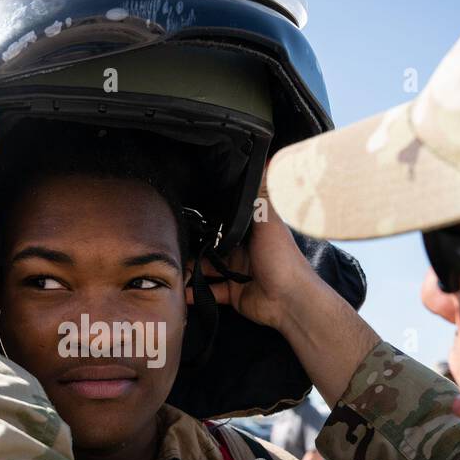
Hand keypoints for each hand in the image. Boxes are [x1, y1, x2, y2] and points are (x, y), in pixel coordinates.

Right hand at [187, 163, 317, 335]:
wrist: (289, 300)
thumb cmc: (282, 258)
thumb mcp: (270, 220)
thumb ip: (263, 194)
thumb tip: (268, 159)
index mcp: (251, 230)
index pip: (225, 220)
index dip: (207, 217)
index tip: (185, 213)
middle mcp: (243, 249)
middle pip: (212, 245)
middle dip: (193, 245)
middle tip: (170, 243)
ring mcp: (237, 272)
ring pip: (207, 268)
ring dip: (191, 268)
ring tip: (170, 266)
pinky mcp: (233, 293)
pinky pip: (210, 292)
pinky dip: (196, 293)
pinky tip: (181, 290)